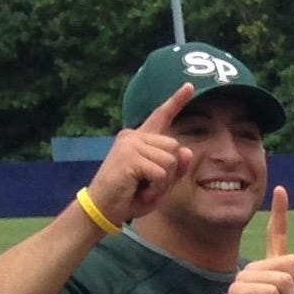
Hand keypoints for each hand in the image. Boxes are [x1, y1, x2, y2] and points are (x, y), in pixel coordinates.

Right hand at [85, 84, 194, 227]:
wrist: (104, 208)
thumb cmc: (130, 196)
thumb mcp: (159, 184)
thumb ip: (174, 168)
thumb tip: (186, 150)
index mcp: (140, 139)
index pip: (161, 116)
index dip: (176, 101)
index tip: (189, 86)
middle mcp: (134, 136)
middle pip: (175, 147)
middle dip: (170, 172)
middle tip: (148, 184)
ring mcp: (130, 143)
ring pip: (170, 160)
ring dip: (162, 182)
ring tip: (142, 187)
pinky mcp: (129, 156)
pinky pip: (161, 173)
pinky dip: (155, 188)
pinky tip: (139, 190)